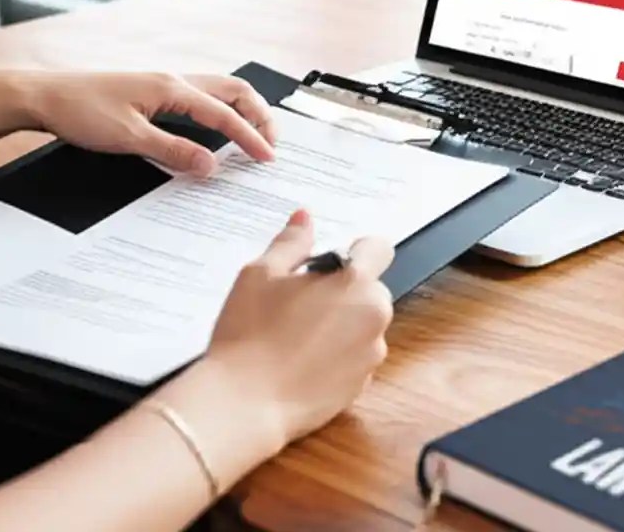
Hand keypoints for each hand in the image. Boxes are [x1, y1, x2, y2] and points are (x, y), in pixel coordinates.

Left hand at [16, 71, 276, 174]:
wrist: (43, 96)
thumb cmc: (79, 111)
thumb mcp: (128, 138)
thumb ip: (173, 152)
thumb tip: (210, 165)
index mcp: (172, 88)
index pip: (224, 113)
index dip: (250, 137)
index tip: (267, 158)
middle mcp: (173, 80)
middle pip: (233, 90)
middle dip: (259, 114)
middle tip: (272, 142)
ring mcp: (164, 84)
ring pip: (219, 90)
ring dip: (243, 109)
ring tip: (255, 134)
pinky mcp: (154, 92)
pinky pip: (201, 97)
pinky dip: (221, 110)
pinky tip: (218, 127)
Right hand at [207, 209, 394, 442]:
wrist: (245, 403)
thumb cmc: (249, 336)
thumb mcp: (260, 274)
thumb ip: (290, 242)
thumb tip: (304, 219)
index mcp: (356, 282)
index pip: (378, 248)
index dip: (356, 250)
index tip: (332, 262)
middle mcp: (374, 317)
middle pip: (368, 290)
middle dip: (341, 292)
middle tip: (298, 302)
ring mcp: (371, 355)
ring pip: (361, 326)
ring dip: (340, 326)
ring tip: (295, 337)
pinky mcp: (362, 386)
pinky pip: (354, 359)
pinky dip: (336, 357)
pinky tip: (301, 363)